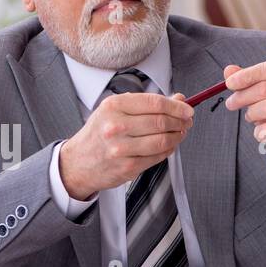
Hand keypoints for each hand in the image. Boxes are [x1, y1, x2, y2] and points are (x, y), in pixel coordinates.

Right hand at [58, 91, 193, 200]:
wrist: (78, 162)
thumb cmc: (98, 134)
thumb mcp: (116, 111)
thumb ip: (146, 104)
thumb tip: (178, 99)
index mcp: (113, 107)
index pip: (154, 103)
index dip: (177, 106)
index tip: (187, 109)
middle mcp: (115, 126)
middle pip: (161, 122)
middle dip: (180, 121)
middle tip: (187, 121)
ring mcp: (121, 149)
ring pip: (162, 141)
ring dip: (177, 137)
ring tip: (180, 133)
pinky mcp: (127, 167)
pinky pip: (157, 157)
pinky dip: (168, 150)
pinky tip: (168, 145)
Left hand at [222, 60, 265, 170]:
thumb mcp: (264, 91)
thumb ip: (248, 79)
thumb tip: (229, 70)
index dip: (248, 75)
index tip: (229, 83)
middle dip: (243, 96)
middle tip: (231, 103)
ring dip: (252, 113)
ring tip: (251, 116)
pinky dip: (258, 130)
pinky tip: (261, 131)